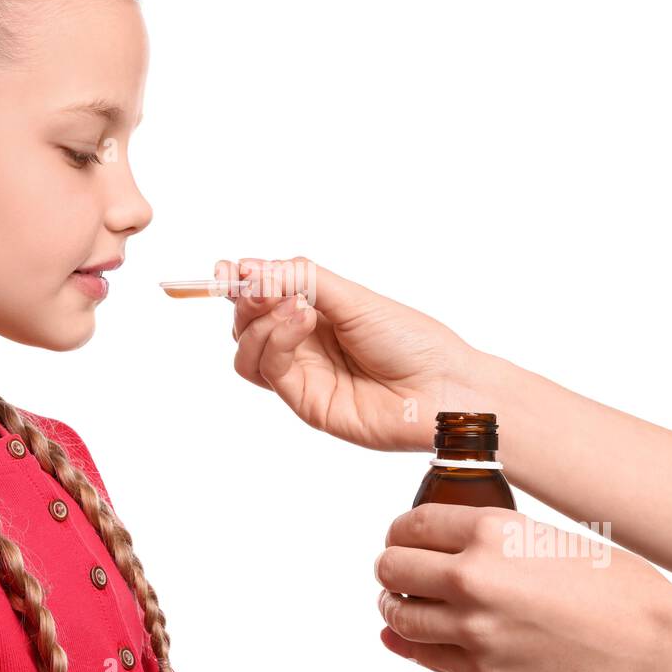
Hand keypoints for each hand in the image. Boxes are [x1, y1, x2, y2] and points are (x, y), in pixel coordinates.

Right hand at [216, 255, 492, 451]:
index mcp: (315, 313)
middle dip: (245, 299)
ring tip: (294, 305)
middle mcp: (303, 343)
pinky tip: (301, 321)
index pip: (260, 296)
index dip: (238, 282)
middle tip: (260, 283)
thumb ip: (303, 279)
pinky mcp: (305, 402)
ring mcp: (303, 374)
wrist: (443, 387)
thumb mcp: (354, 297)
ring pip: (248, 349)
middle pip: (245, 323)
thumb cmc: (412, 341)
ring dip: (259, 321)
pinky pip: (270, 370)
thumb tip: (255, 269)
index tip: (228, 270)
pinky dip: (277, 339)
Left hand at [374, 503, 671, 671]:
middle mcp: (473, 577)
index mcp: (492, 531)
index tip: (401, 538)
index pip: (413, 524)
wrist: (657, 648)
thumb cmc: (621, 590)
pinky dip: (410, 647)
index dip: (399, 531)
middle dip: (391, 568)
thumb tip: (455, 546)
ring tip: (401, 605)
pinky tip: (409, 639)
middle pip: (392, 568)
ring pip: (399, 617)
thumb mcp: (552, 537)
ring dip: (394, 608)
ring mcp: (476, 629)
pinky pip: (426, 658)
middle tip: (396, 571)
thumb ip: (497, 540)